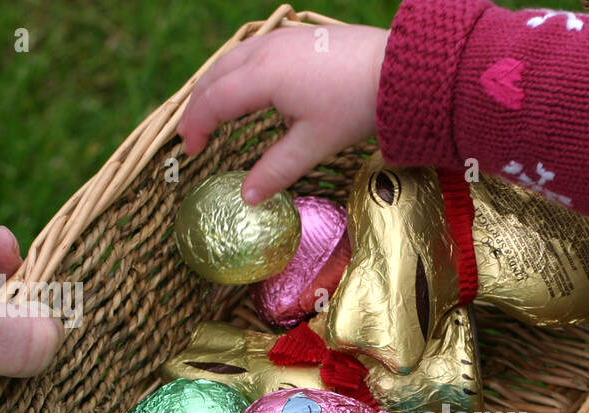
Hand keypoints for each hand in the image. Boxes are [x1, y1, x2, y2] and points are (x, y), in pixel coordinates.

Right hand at [176, 24, 389, 204]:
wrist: (396, 69)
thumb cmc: (354, 105)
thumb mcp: (314, 144)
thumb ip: (277, 170)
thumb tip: (247, 198)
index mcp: (261, 76)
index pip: (214, 101)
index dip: (197, 126)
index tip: (192, 151)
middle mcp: (264, 51)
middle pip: (216, 75)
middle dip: (199, 104)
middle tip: (192, 133)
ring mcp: (281, 39)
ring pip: (233, 59)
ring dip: (216, 85)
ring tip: (211, 111)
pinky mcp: (297, 38)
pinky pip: (252, 52)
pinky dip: (237, 72)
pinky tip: (247, 88)